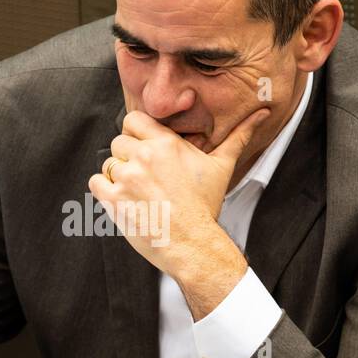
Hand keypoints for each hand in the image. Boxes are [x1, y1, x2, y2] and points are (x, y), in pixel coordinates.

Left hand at [87, 108, 267, 314]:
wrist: (193, 243)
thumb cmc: (205, 206)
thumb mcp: (221, 166)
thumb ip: (239, 136)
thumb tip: (262, 113)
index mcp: (166, 143)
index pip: (133, 120)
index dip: (136, 133)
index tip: (144, 148)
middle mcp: (144, 157)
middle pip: (119, 141)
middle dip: (128, 156)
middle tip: (144, 176)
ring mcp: (127, 178)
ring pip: (108, 163)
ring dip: (117, 175)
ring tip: (137, 191)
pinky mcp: (114, 200)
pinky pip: (95, 182)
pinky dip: (104, 190)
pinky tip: (123, 199)